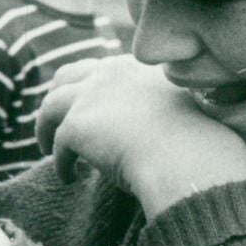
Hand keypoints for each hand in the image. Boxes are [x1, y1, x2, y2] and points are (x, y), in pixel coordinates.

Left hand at [36, 54, 245, 214]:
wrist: (191, 161)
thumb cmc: (199, 146)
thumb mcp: (180, 111)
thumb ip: (154, 107)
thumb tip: (140, 127)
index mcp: (137, 67)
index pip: (100, 69)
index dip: (86, 87)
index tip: (84, 106)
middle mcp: (110, 74)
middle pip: (65, 78)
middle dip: (56, 98)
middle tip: (54, 122)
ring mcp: (90, 96)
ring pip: (50, 108)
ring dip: (46, 128)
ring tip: (49, 149)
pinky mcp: (76, 125)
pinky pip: (57, 144)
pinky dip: (60, 162)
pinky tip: (68, 178)